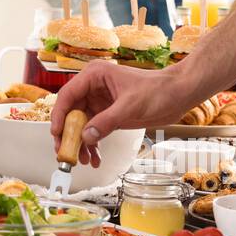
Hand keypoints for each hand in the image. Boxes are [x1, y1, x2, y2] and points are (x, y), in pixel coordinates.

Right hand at [50, 62, 192, 165]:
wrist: (177, 95)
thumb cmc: (157, 90)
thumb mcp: (130, 106)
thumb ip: (107, 121)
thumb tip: (86, 137)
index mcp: (94, 76)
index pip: (68, 95)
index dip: (59, 116)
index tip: (57, 134)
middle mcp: (93, 87)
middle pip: (70, 112)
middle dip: (68, 134)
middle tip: (65, 152)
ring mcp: (99, 101)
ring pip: (80, 124)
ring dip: (80, 143)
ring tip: (83, 160)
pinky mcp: (108, 114)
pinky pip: (93, 130)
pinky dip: (93, 144)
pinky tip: (95, 158)